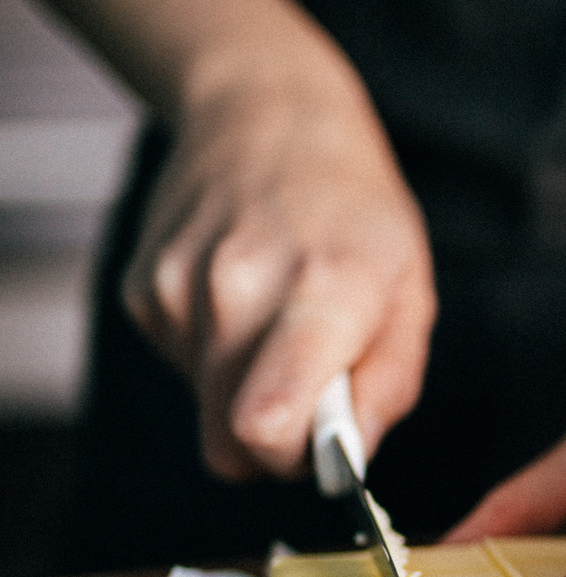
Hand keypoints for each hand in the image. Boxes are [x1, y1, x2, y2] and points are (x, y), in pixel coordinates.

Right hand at [122, 77, 434, 479]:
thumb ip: (388, 386)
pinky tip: (244, 298)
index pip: (265, 425)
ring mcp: (179, 288)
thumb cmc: (358, 211)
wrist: (269, 115)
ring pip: (204, 409)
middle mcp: (236, 291)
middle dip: (275, 443)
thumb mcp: (411, 294)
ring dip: (246, 391)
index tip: (324, 446)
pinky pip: (183, 368)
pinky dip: (217, 355)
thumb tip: (349, 461)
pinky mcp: (142, 289)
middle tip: (314, 395)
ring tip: (281, 323)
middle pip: (228, 442)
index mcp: (321, 294)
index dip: (294, 461)